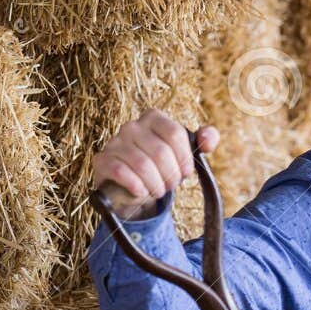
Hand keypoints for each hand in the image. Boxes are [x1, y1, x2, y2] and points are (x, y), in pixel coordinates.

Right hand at [89, 110, 218, 220]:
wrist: (134, 186)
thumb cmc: (163, 166)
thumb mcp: (186, 151)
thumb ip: (204, 141)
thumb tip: (208, 139)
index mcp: (153, 118)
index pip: (175, 134)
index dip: (184, 158)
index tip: (186, 172)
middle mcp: (132, 126)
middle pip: (161, 152)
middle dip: (171, 175)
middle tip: (171, 185)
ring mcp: (114, 142)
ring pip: (143, 165)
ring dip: (156, 184)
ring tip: (158, 190)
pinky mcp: (102, 160)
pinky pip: (122, 172)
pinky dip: (137, 186)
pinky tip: (141, 191)